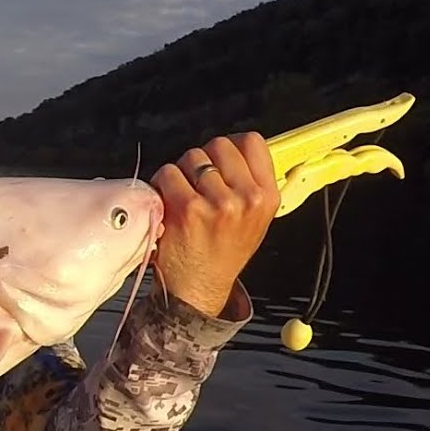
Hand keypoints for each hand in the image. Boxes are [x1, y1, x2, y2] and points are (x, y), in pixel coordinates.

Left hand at [151, 132, 280, 316]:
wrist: (199, 288)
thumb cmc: (222, 253)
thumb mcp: (253, 219)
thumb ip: (249, 183)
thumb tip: (233, 148)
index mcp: (267, 197)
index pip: (252, 142)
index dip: (230, 146)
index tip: (219, 159)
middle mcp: (247, 198)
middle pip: (218, 145)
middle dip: (203, 159)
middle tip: (196, 182)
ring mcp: (218, 203)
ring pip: (191, 157)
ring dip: (181, 172)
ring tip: (183, 196)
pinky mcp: (188, 208)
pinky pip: (168, 173)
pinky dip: (162, 183)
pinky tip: (168, 202)